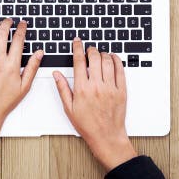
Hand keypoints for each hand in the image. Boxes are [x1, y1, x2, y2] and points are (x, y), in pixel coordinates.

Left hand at [0, 18, 43, 149]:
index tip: (22, 24)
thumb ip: (32, 67)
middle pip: (3, 36)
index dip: (21, 29)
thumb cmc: (5, 101)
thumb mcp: (24, 86)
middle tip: (9, 20)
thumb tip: (40, 53)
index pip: (18, 41)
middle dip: (7, 24)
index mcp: (12, 67)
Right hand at [52, 38, 136, 170]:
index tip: (77, 41)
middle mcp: (97, 86)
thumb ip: (62, 88)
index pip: (79, 61)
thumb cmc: (87, 125)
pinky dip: (117, 61)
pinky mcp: (121, 91)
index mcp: (82, 89)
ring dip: (103, 54)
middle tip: (89, 49)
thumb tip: (56, 74)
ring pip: (108, 62)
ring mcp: (110, 88)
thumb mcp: (69, 108)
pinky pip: (121, 70)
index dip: (77, 48)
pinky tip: (113, 58)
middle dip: (91, 49)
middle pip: (94, 58)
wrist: (106, 137)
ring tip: (99, 54)